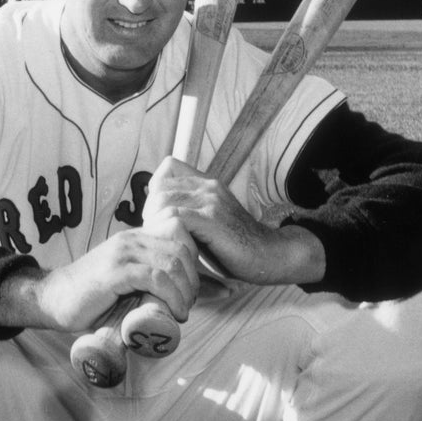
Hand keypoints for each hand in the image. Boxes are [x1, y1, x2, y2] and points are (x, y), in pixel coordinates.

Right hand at [0, 222, 199, 332]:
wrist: (54, 299)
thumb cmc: (95, 298)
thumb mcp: (131, 283)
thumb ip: (158, 282)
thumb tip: (210, 292)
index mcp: (137, 237)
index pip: (181, 234)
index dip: (195, 262)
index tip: (193, 290)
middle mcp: (132, 239)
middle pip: (182, 248)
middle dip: (194, 280)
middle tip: (187, 305)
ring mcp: (122, 253)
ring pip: (171, 263)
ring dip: (185, 291)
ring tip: (181, 312)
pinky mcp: (115, 272)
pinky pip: (155, 276)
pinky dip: (172, 295)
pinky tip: (174, 311)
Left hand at [143, 156, 325, 286]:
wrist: (270, 254)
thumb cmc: (236, 245)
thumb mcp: (210, 220)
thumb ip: (189, 211)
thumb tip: (155, 214)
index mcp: (207, 182)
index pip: (167, 167)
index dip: (156, 190)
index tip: (159, 215)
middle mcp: (208, 185)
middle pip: (159, 186)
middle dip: (151, 212)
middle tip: (158, 234)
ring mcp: (211, 200)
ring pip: (163, 201)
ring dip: (157, 224)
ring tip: (165, 243)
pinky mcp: (212, 219)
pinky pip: (175, 218)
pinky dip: (168, 233)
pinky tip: (176, 247)